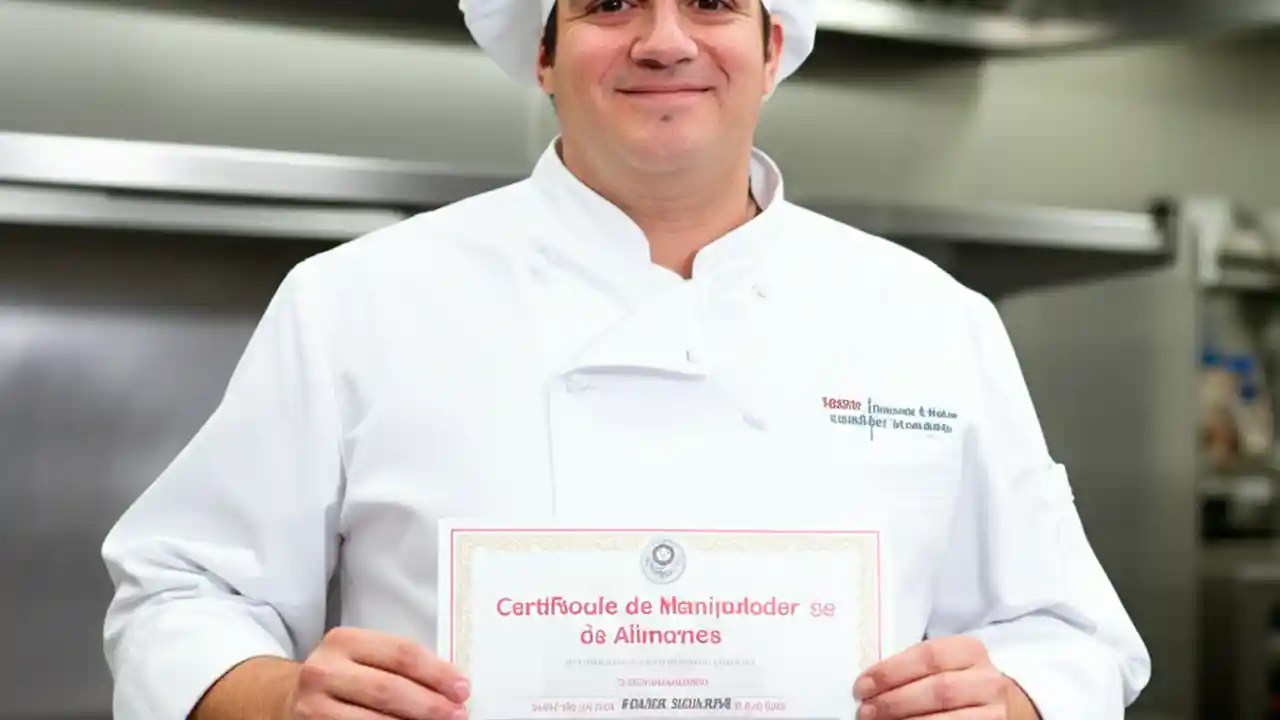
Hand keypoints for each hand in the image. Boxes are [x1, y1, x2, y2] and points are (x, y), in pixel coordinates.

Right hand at [285, 627, 469, 719]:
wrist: (289, 697)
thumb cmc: (341, 675)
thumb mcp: (363, 657)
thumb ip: (399, 665)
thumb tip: (450, 686)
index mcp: (344, 641)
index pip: (402, 654)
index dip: (437, 672)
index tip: (462, 688)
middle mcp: (324, 670)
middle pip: (390, 689)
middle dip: (430, 705)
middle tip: (457, 713)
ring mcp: (313, 706)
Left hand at [853, 636, 1038, 719]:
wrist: (1008, 706)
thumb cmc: (962, 681)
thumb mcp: (947, 665)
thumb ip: (916, 668)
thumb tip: (870, 684)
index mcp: (970, 651)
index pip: (928, 656)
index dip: (891, 671)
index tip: (862, 686)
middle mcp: (988, 680)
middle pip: (937, 689)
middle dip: (895, 702)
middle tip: (865, 711)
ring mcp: (995, 711)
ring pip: (948, 719)